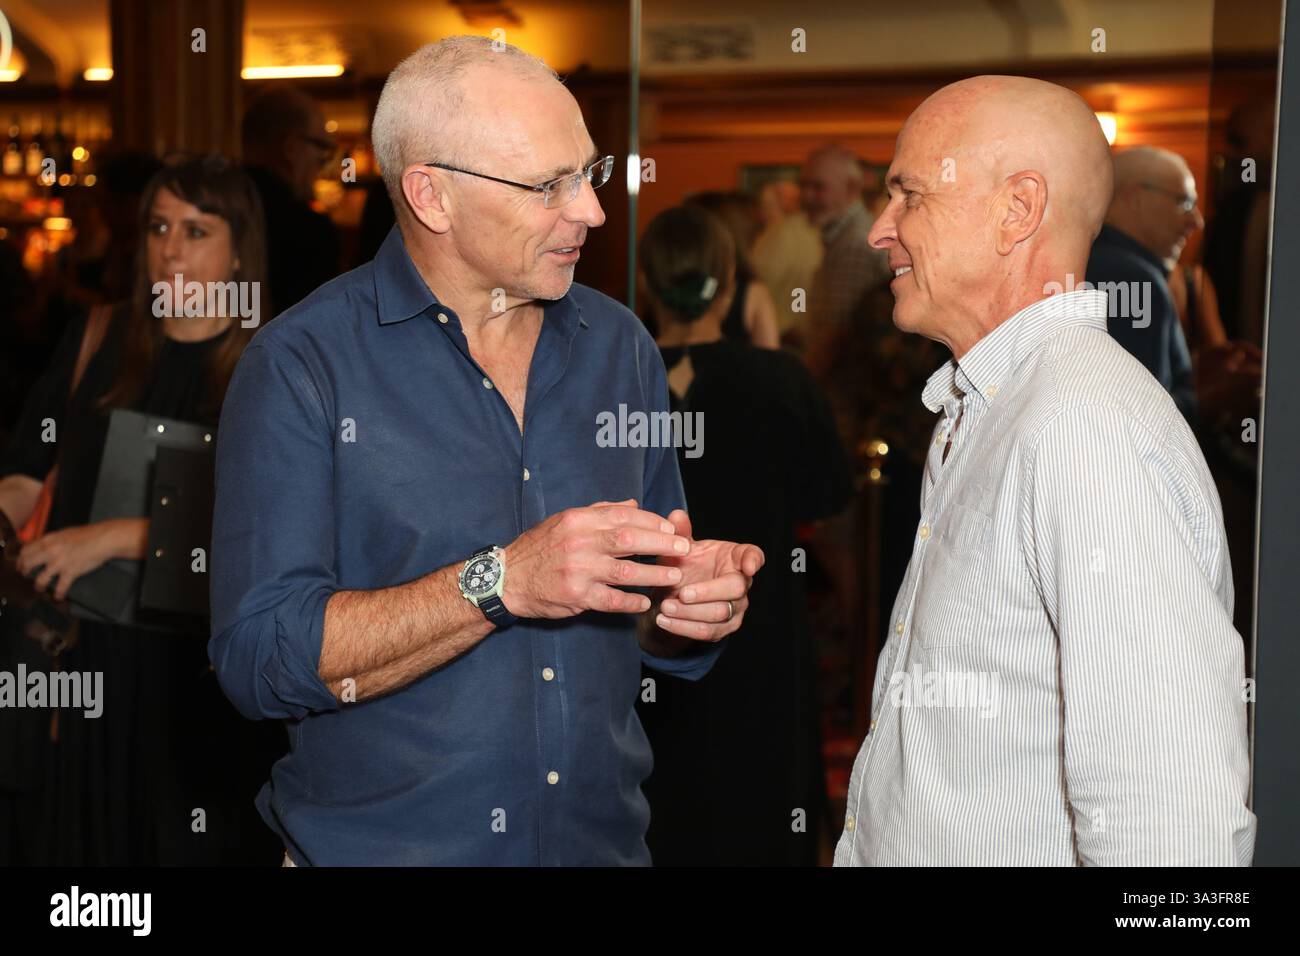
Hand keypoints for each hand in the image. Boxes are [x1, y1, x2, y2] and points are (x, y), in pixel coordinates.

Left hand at [16, 521, 121, 600]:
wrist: (103, 539)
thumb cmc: (88, 534)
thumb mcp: (64, 533)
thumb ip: (52, 541)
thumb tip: (44, 547)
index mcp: (48, 540)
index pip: (26, 550)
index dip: (21, 559)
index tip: (22, 563)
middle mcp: (50, 551)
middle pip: (28, 564)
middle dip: (25, 572)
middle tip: (26, 575)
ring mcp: (60, 562)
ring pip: (40, 579)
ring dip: (38, 585)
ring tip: (40, 588)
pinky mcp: (71, 572)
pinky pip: (60, 587)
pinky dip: (58, 594)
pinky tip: (59, 596)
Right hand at [502, 499, 690, 618]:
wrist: (507, 578)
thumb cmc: (540, 547)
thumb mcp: (566, 520)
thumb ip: (601, 511)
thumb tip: (634, 504)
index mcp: (579, 520)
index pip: (623, 516)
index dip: (651, 522)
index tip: (671, 528)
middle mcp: (579, 542)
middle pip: (628, 540)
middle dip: (660, 544)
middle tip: (683, 548)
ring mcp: (578, 570)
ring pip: (624, 572)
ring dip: (653, 574)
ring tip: (674, 575)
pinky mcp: (575, 596)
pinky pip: (610, 600)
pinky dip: (630, 602)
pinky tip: (645, 602)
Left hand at [649, 509, 763, 641]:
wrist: (672, 596)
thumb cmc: (685, 566)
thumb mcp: (679, 549)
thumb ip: (680, 534)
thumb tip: (676, 516)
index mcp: (735, 558)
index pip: (753, 555)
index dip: (753, 560)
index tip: (747, 566)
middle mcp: (741, 583)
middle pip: (735, 588)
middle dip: (707, 592)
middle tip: (682, 593)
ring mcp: (735, 608)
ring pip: (719, 613)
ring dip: (691, 612)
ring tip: (666, 607)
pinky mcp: (723, 629)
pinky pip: (707, 631)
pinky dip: (684, 627)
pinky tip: (664, 621)